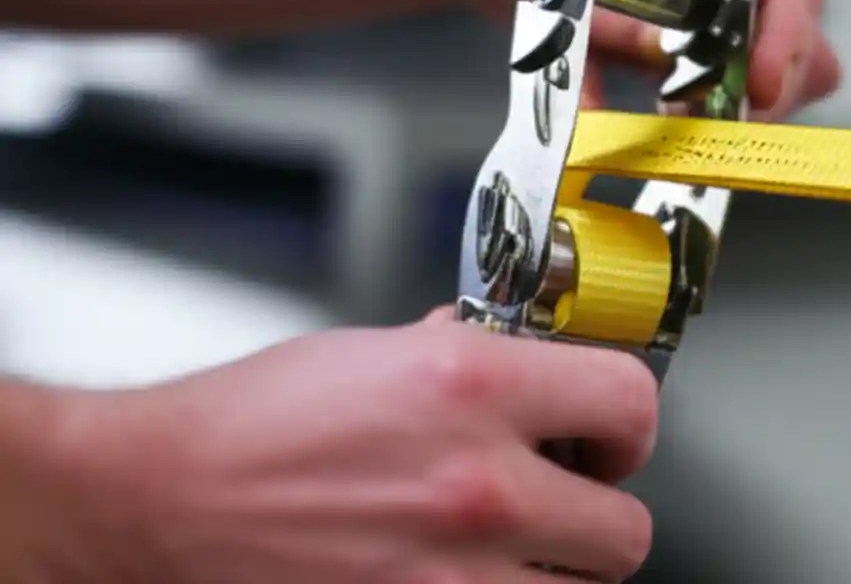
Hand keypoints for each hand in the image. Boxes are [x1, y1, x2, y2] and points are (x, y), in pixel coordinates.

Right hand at [48, 308, 658, 582]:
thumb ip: (466, 355)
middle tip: (563, 499)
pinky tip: (463, 576)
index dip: (627, 422)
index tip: (608, 434)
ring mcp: (453, 579)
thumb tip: (517, 356)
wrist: (156, 502)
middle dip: (597, 511)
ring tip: (511, 549)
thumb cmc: (249, 426)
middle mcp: (478, 487)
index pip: (630, 402)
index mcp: (470, 388)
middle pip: (627, 528)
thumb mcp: (372, 354)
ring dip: (558, 573)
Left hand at [444, 0, 841, 120]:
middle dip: (784, 63)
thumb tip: (607, 118)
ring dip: (760, 83)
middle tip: (739, 117)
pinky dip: (725, 94)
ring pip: (778, 26)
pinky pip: (736, 53)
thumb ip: (586, 31)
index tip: (765, 86)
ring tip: (702, 121)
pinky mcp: (687, 10)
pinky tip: (680, 118)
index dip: (780, 23)